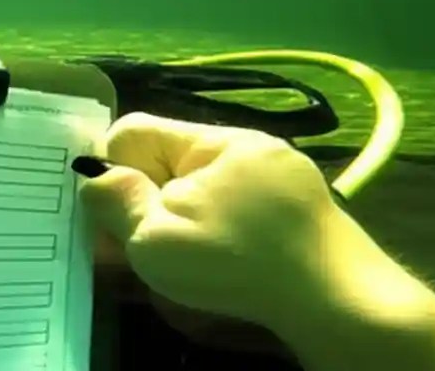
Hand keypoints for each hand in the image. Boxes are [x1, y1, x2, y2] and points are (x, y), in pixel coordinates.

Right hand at [76, 112, 344, 331]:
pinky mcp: (301, 209)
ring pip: (203, 185)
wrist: (340, 303)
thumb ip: (116, 202)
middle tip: (141, 246)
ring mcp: (281, 175)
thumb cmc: (239, 263)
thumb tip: (94, 176)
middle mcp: (248, 145)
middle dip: (148, 200)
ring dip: (183, 217)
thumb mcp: (157, 239)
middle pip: (168, 160)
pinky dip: (222, 228)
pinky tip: (226, 259)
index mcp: (212, 140)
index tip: (114, 214)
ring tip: (185, 258)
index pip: (132, 130)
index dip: (112, 169)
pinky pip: (239, 204)